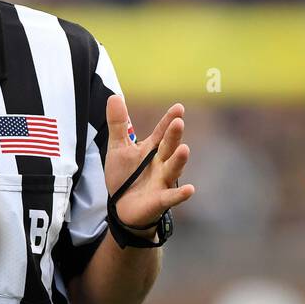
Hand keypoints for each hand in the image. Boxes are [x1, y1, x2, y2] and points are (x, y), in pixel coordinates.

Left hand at [104, 96, 195, 230]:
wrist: (122, 207)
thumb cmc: (125, 176)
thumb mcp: (118, 148)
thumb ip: (118, 124)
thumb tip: (115, 96)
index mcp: (152, 149)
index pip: (162, 132)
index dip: (169, 120)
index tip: (178, 108)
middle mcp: (161, 163)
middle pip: (169, 147)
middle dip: (174, 136)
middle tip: (178, 123)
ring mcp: (163, 181)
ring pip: (173, 169)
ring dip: (179, 160)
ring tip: (184, 149)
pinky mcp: (161, 199)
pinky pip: (172, 196)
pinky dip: (180, 194)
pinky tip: (189, 189)